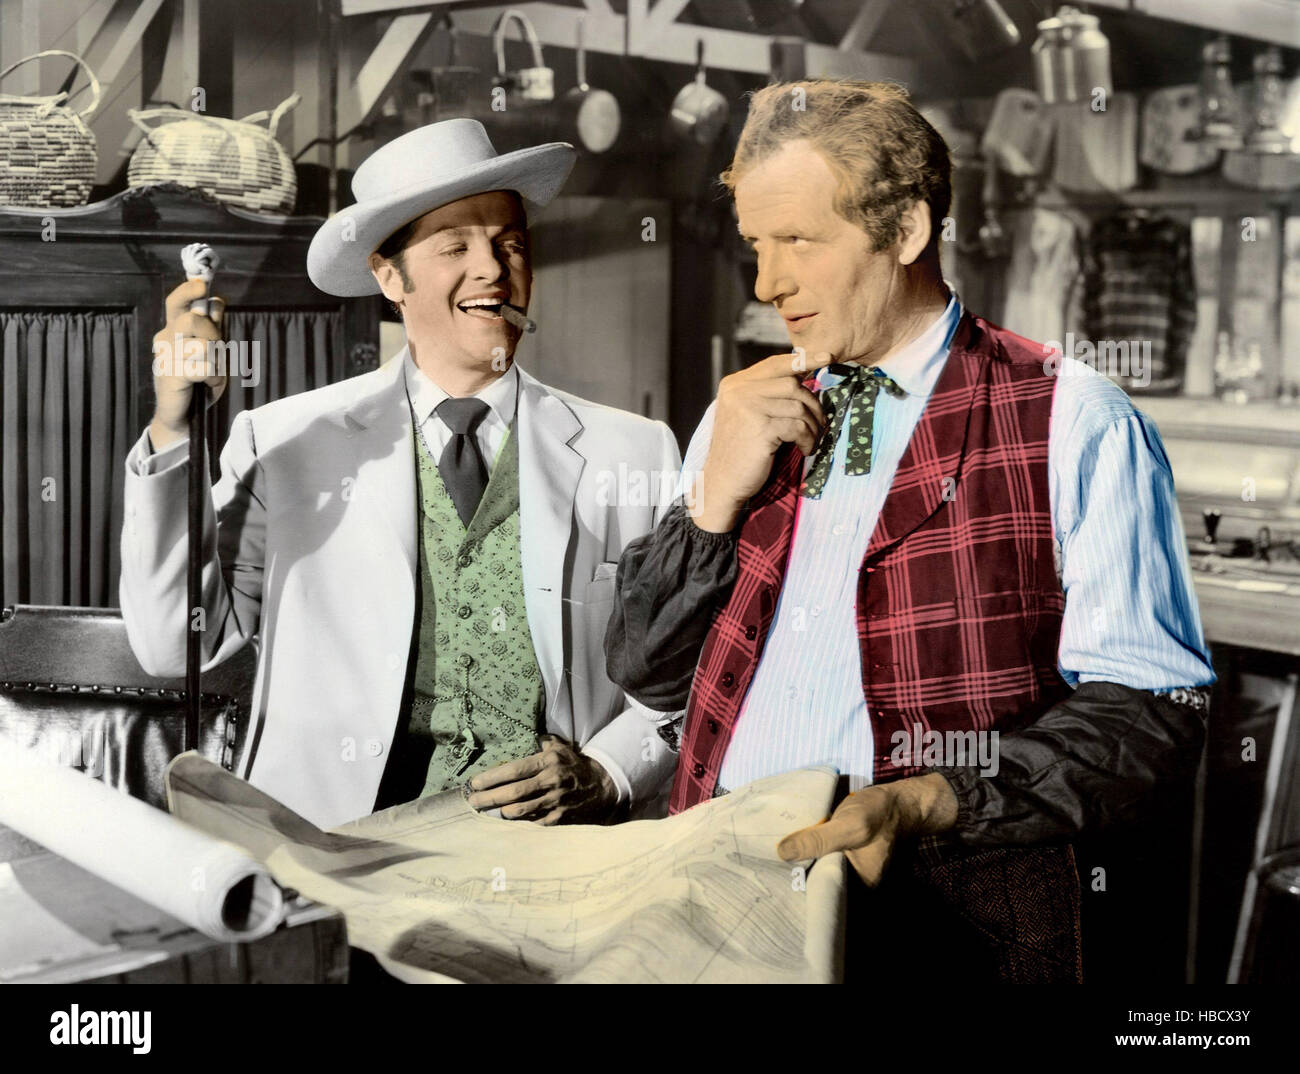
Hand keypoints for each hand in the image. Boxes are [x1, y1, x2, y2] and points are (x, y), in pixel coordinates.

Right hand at [150, 279, 228, 450]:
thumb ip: (213, 327)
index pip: (179, 301)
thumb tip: (217, 300)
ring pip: (203, 345)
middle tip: (217, 350)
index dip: (191, 290)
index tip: (203, 283)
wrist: (184, 416)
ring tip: (211, 373)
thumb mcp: (211, 350)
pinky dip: (213, 377)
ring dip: (216, 361)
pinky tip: (208, 384)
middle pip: (194, 319)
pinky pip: (204, 368)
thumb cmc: (199, 381)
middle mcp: (166, 338)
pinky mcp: (172, 375)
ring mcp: (166, 357)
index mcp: (173, 329)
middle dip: (214, 334)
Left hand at [466, 735, 617, 824]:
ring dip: (499, 811)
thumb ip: (540, 742)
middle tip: (472, 799)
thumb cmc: (573, 764)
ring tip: (486, 809)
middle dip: (489, 797)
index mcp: (548, 762)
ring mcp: (554, 802)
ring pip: (520, 810)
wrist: (600, 786)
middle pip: (513, 793)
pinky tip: (506, 816)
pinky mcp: (558, 818)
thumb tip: (523, 735)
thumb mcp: (559, 747)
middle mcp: (551, 782)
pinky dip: (517, 820)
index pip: (514, 770)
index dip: (492, 777)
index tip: (475, 782)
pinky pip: (531, 821)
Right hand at [690, 350, 833, 532]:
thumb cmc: (741, 451)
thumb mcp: (748, 414)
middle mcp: (738, 391)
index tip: (827, 357)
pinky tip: (804, 449)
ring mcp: (748, 407)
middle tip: (820, 423)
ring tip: (810, 440)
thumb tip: (804, 374)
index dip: (803, 360)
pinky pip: (798, 426)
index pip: (774, 364)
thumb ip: (767, 394)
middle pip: (791, 383)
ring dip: (812, 425)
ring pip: (798, 405)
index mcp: (734, 385)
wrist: (722, 483)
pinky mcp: (760, 427)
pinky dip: (807, 439)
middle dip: (812, 403)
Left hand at [776, 773, 958, 886]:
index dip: (797, 896)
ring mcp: (845, 868)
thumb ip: (818, 840)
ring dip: (796, 864)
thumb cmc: (878, 814)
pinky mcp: (839, 854)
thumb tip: (782, 853)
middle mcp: (852, 883)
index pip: (822, 900)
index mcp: (858, 886)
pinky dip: (804, 853)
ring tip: (766, 862)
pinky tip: (785, 847)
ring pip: (815, 872)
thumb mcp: (849, 825)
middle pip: (816, 887)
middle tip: (763, 873)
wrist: (896, 800)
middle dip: (792, 880)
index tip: (771, 886)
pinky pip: (817, 859)